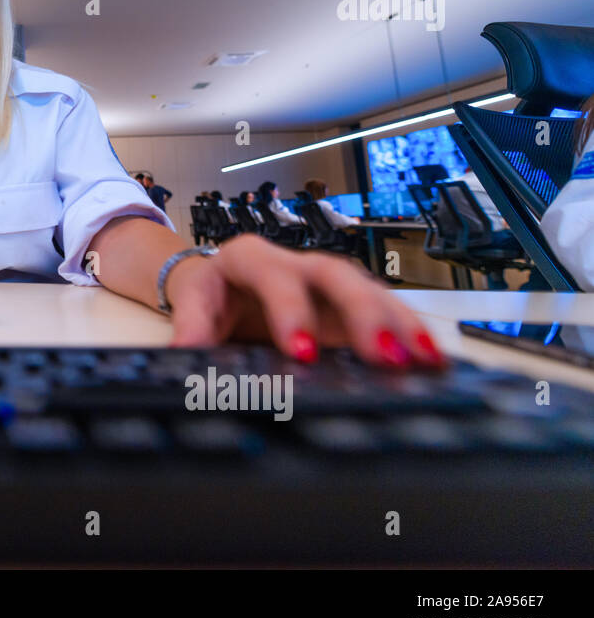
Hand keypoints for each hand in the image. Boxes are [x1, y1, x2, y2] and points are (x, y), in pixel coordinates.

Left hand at [162, 234, 443, 368]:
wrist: (217, 286)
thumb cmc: (210, 294)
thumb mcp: (192, 305)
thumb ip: (191, 326)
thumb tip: (186, 350)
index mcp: (250, 257)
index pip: (275, 277)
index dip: (291, 311)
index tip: (302, 353)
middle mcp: (295, 262)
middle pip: (335, 276)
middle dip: (362, 315)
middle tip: (384, 357)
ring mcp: (326, 282)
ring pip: (369, 290)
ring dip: (398, 324)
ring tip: (424, 360)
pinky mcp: (348, 304)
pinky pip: (384, 311)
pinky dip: (408, 332)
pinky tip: (432, 358)